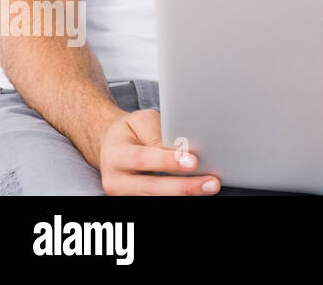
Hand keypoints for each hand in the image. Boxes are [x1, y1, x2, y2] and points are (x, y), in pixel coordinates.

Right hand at [99, 109, 221, 194]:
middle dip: (183, 186)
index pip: (142, 159)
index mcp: (116, 155)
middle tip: (210, 183)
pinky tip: (196, 192)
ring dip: (184, 194)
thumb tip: (181, 148)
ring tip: (209, 187)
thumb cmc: (132, 131)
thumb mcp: (141, 122)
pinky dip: (178, 197)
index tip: (193, 161)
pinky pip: (156, 201)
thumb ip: (158, 134)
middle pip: (151, 187)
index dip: (168, 161)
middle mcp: (116, 180)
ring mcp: (124, 195)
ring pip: (155, 198)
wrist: (112, 146)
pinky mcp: (135, 200)